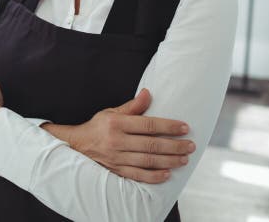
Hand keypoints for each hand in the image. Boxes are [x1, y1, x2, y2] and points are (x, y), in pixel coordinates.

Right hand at [44, 89, 195, 183]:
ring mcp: (116, 158)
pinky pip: (138, 175)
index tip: (184, 127)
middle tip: (191, 146)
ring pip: (148, 161)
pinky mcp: (116, 170)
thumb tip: (148, 93)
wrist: (77, 145)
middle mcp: (117, 141)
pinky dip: (154, 176)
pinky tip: (167, 174)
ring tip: (184, 159)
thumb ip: (132, 106)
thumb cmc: (98, 127)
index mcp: (117, 123)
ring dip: (169, 160)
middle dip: (174, 145)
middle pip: (151, 144)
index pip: (148, 125)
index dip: (168, 126)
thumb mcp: (111, 112)